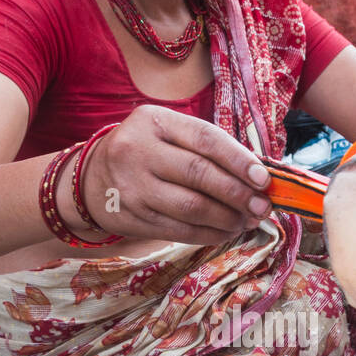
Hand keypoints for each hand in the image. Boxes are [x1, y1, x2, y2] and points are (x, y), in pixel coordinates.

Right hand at [76, 107, 273, 245]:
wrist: (91, 180)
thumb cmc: (145, 151)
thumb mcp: (167, 132)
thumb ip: (205, 146)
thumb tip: (256, 174)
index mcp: (154, 121)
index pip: (205, 140)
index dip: (239, 160)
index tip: (264, 179)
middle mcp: (139, 152)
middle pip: (199, 175)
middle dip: (238, 194)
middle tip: (262, 206)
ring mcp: (133, 188)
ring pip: (191, 208)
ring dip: (227, 218)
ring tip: (248, 220)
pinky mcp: (133, 218)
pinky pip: (180, 231)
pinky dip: (209, 234)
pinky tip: (227, 231)